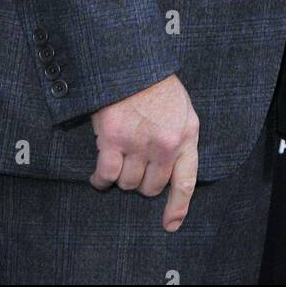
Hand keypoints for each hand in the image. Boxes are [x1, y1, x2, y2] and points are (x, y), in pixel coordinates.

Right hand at [90, 73, 198, 231]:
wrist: (131, 61)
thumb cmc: (155, 84)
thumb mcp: (181, 108)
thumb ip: (180, 137)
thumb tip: (172, 169)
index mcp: (186, 134)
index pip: (185, 181)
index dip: (177, 207)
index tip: (170, 224)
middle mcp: (165, 143)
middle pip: (151, 187)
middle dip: (142, 181)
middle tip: (135, 164)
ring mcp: (139, 142)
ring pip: (128, 183)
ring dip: (121, 177)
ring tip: (119, 159)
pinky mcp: (113, 138)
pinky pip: (106, 176)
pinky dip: (100, 180)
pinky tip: (99, 174)